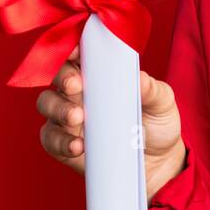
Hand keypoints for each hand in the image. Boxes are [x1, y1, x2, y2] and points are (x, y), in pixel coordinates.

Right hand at [36, 46, 187, 199]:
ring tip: (78, 118)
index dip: (73, 46)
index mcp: (99, 72)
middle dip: (63, 77)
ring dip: (59, 108)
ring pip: (47, 104)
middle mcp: (78, 91)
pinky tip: (78, 146)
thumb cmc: (157, 122)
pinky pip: (50, 139)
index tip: (77, 49)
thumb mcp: (162, 102)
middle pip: (56, 75)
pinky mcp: (63, 144)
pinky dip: (61, 141)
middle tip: (77, 86)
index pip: (79, 52)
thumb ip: (151, 89)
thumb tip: (139, 78)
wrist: (158, 162)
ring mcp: (67, 117)